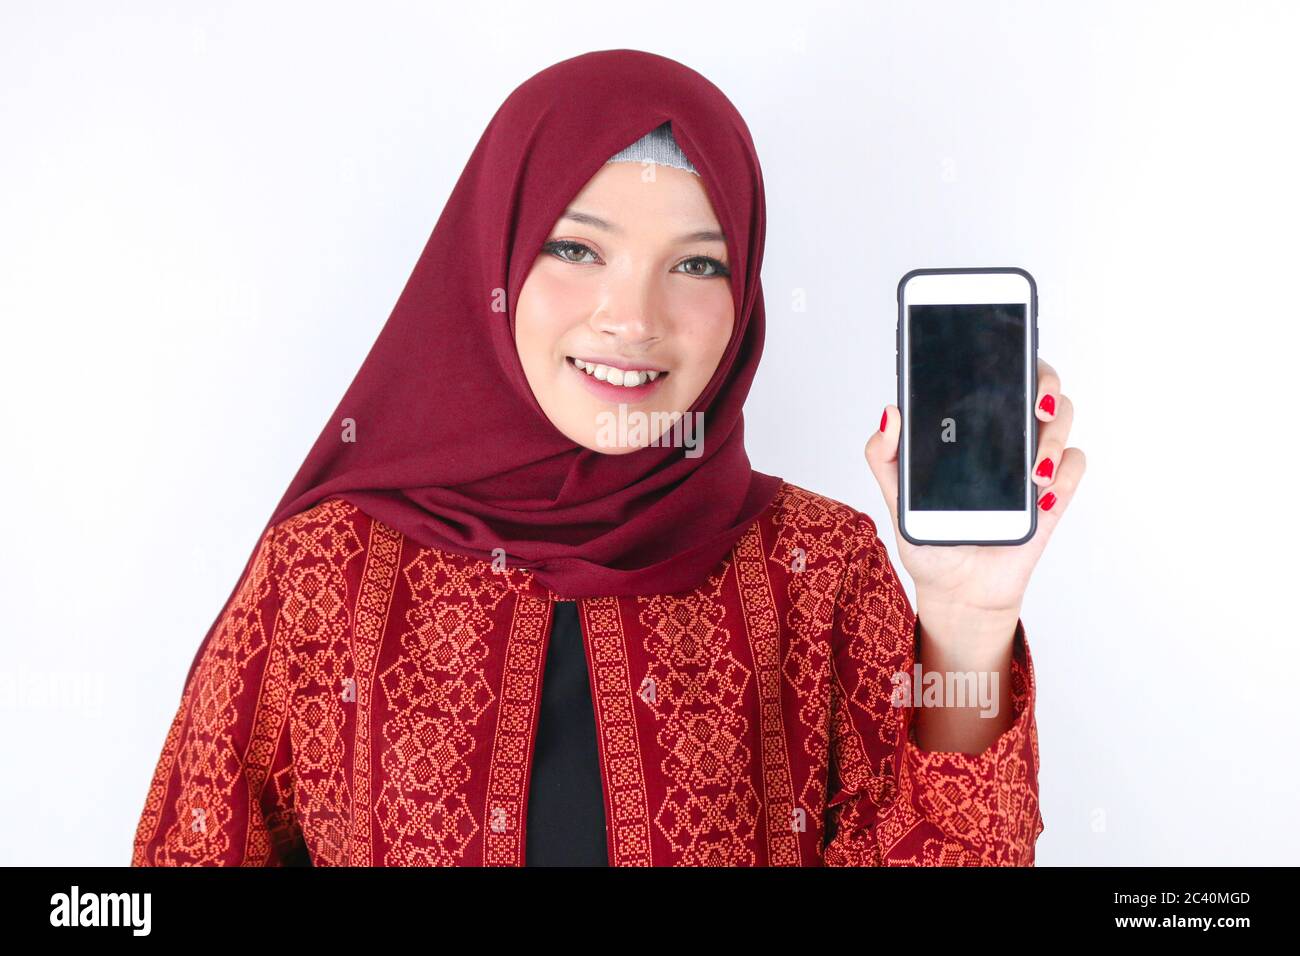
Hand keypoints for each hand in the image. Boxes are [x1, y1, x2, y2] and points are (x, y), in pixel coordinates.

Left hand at [865, 356, 1085, 622]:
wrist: (956, 590)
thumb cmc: (931, 537)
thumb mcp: (896, 497)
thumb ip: (885, 457)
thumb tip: (890, 412)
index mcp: (973, 428)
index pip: (997, 375)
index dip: (1010, 355)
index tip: (1007, 357)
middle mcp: (1007, 437)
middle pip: (1042, 385)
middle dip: (1046, 384)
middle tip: (1035, 406)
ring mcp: (1034, 464)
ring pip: (1064, 421)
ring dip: (1054, 438)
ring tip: (1032, 471)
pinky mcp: (1055, 496)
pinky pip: (1076, 467)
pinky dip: (1066, 473)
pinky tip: (1041, 495)